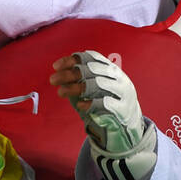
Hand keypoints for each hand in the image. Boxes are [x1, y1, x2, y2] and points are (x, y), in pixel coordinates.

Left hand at [50, 50, 156, 179]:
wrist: (127, 122)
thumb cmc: (105, 101)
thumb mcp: (92, 88)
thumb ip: (78, 80)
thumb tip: (58, 74)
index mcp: (109, 68)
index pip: (90, 57)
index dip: (72, 60)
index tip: (55, 66)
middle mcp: (117, 76)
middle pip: (91, 69)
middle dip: (69, 74)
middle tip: (53, 80)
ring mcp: (122, 91)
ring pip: (97, 83)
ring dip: (75, 87)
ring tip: (61, 92)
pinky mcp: (122, 108)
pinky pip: (105, 103)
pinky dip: (90, 103)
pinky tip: (80, 105)